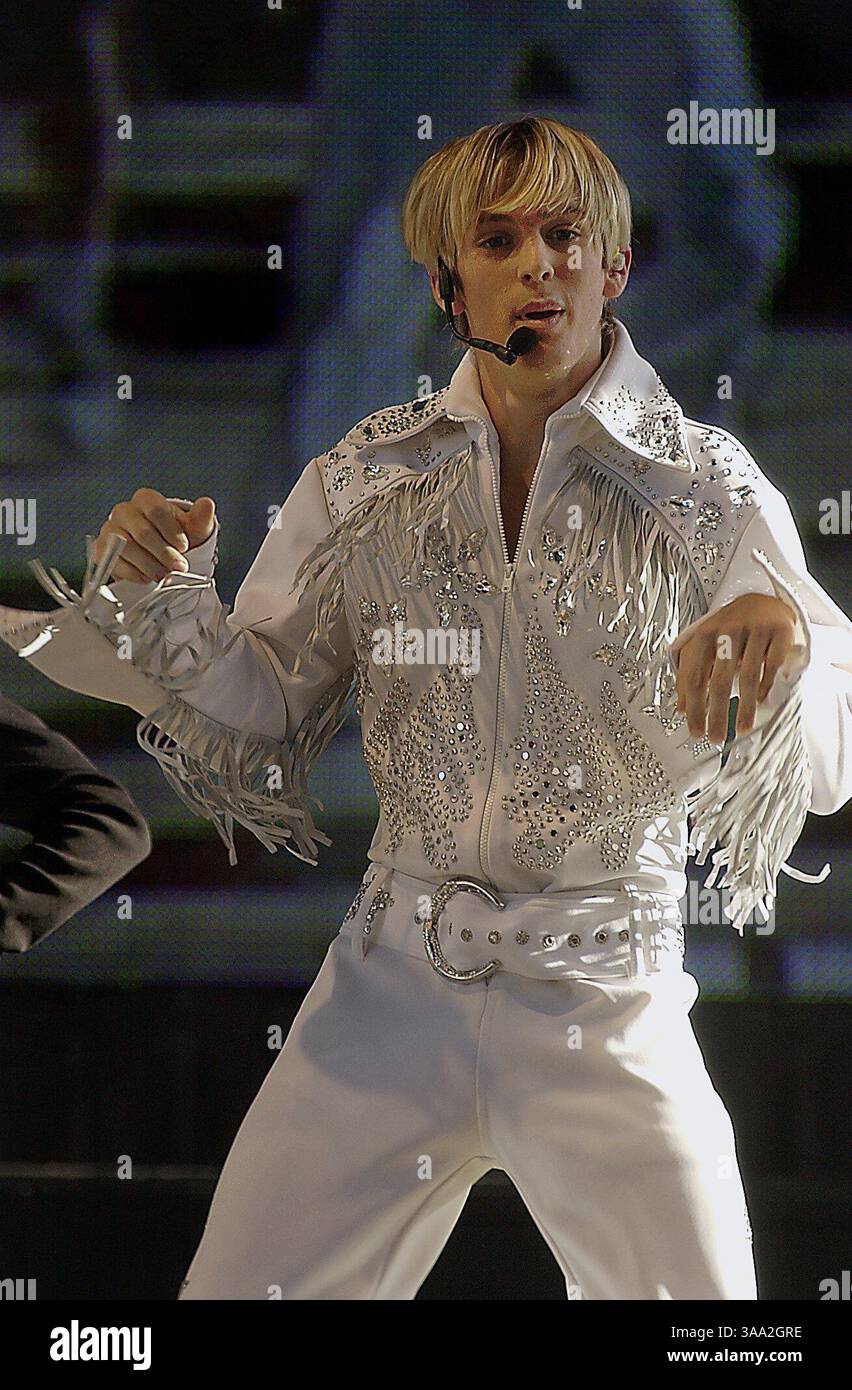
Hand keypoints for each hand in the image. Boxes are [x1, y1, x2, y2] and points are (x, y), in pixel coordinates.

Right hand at [92, 490, 216, 582]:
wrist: (159, 557)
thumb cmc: (176, 539)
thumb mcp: (193, 529)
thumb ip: (200, 517)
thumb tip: (207, 504)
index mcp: (146, 499)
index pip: (155, 510)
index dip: (171, 531)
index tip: (184, 547)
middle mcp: (124, 511)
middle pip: (142, 532)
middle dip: (163, 553)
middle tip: (178, 567)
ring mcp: (110, 530)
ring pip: (127, 548)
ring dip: (149, 565)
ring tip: (163, 575)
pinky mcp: (101, 549)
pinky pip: (114, 561)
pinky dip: (132, 573)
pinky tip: (146, 578)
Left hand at [671, 593, 798, 743]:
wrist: (763, 602)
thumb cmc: (731, 629)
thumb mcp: (706, 646)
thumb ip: (691, 673)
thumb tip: (681, 708)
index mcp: (704, 635)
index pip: (695, 677)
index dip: (694, 707)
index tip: (695, 730)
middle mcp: (728, 630)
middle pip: (719, 680)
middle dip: (716, 714)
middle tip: (716, 737)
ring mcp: (754, 629)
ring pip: (747, 676)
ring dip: (744, 708)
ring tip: (742, 728)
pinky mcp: (779, 631)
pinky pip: (771, 666)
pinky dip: (766, 687)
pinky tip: (761, 701)